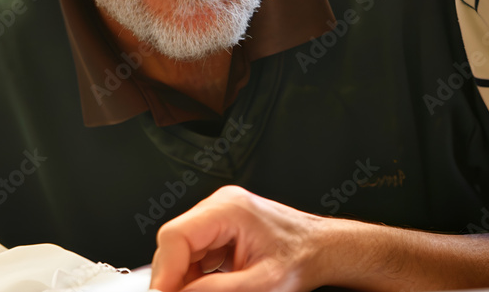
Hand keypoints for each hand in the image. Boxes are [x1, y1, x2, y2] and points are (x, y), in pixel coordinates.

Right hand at [149, 186, 330, 291]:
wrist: (324, 249)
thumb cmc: (302, 259)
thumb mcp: (261, 285)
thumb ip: (217, 290)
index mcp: (228, 209)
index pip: (176, 236)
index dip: (165, 271)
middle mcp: (219, 205)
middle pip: (175, 241)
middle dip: (173, 276)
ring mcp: (218, 214)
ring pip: (182, 247)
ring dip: (183, 276)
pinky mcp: (220, 226)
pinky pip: (195, 249)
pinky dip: (194, 273)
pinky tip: (205, 287)